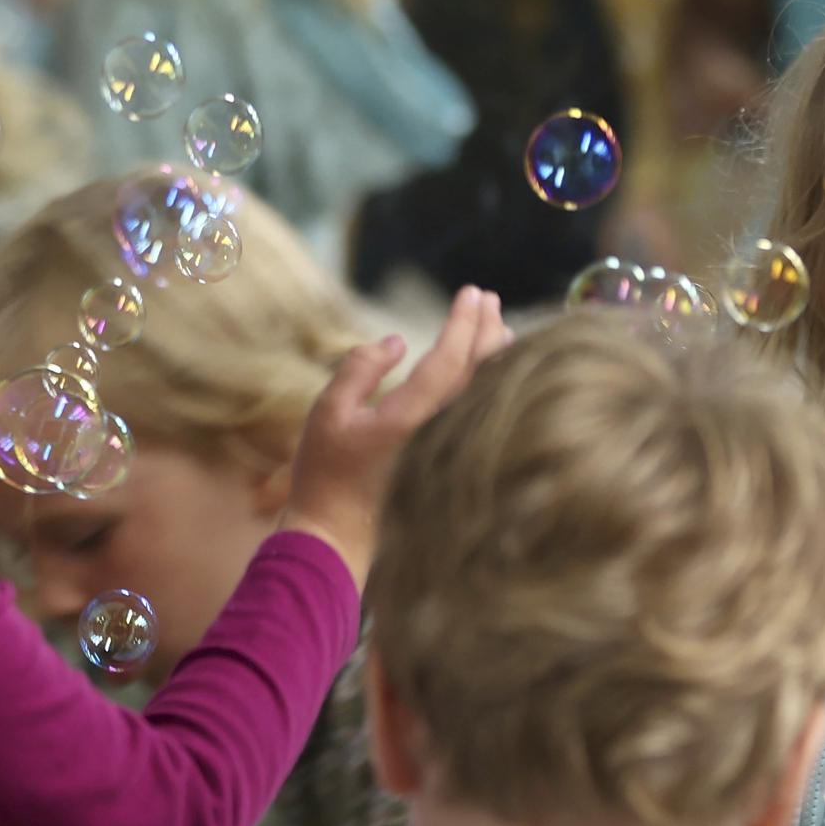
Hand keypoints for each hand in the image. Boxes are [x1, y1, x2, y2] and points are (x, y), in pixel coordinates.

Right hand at [282, 286, 511, 579]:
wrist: (336, 533)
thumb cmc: (325, 473)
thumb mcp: (328, 412)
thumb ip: (362, 368)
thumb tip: (399, 341)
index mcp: (411, 417)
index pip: (451, 360)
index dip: (464, 322)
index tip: (472, 292)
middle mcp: (439, 431)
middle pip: (480, 373)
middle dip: (486, 331)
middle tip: (489, 299)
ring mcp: (446, 448)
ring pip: (483, 393)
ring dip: (492, 356)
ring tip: (499, 326)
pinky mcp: (445, 459)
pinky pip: (475, 411)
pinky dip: (485, 384)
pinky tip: (487, 373)